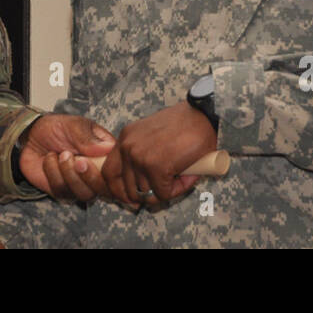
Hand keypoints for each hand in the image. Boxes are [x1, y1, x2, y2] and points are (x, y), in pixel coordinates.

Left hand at [18, 114, 116, 200]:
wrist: (30, 137)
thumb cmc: (55, 127)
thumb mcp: (72, 125)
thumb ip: (88, 137)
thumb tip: (107, 148)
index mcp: (105, 153)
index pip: (118, 169)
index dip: (109, 169)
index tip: (91, 158)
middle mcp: (96, 171)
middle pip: (106, 189)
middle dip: (90, 177)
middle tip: (77, 160)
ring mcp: (81, 183)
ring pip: (85, 194)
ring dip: (70, 175)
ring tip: (60, 154)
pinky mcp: (64, 191)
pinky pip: (64, 192)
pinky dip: (54, 175)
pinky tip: (49, 159)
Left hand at [101, 102, 216, 207]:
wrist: (203, 116)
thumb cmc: (183, 126)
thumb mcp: (151, 137)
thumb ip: (141, 157)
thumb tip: (138, 192)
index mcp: (125, 138)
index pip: (108, 172)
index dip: (119, 190)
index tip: (134, 197)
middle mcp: (128, 147)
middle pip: (126, 189)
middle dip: (146, 194)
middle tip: (164, 188)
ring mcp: (140, 157)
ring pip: (146, 193)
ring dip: (165, 190)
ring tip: (180, 175)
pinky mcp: (156, 167)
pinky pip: (163, 193)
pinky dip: (177, 190)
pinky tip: (187, 175)